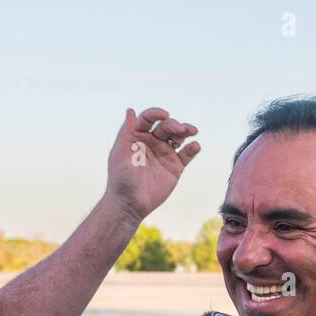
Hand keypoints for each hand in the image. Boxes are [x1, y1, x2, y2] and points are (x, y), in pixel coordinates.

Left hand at [104, 106, 199, 224]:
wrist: (130, 205)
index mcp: (137, 136)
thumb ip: (126, 132)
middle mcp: (152, 142)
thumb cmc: (121, 180)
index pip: (148, 119)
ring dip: (186, 131)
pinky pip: (186, 154)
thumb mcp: (119, 154)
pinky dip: (192, 149)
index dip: (156, 114)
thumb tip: (130, 110)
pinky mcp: (175, 167)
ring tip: (192, 131)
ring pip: (178, 137)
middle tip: (179, 130)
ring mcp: (164, 153)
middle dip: (174, 125)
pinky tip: (195, 146)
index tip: (164, 115)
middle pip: (166, 126)